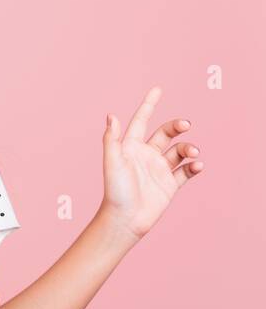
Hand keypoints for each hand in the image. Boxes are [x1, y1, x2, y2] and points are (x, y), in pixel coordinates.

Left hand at [98, 86, 204, 243]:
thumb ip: (112, 139)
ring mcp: (159, 169)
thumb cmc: (115, 190)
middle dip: (177, 126)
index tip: (158, 89)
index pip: (141, 120)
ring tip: (193, 153)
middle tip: (185, 125)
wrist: (125, 219)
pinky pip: (186, 170)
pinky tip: (197, 165)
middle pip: (166, 133)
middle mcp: (146, 155)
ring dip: (188, 148)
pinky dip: (194, 166)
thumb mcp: (112, 162)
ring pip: (179, 151)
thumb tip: (111, 115)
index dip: (149, 105)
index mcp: (130, 147)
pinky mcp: (170, 184)